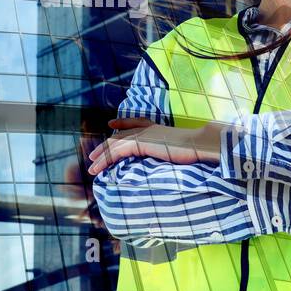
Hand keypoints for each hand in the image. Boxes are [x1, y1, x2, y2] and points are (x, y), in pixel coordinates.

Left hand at [86, 117, 224, 176]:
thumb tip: (170, 158)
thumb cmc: (195, 150)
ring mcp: (143, 134)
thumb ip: (169, 150)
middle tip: (93, 156)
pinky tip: (99, 168)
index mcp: (156, 128)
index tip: (111, 124)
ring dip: (101, 157)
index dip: (122, 123)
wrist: (198, 145)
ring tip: (92, 169)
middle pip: (120, 135)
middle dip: (105, 146)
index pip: (135, 122)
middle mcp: (147, 129)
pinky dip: (106, 160)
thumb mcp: (178, 149)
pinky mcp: (140, 142)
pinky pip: (117, 150)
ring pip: (115, 144)